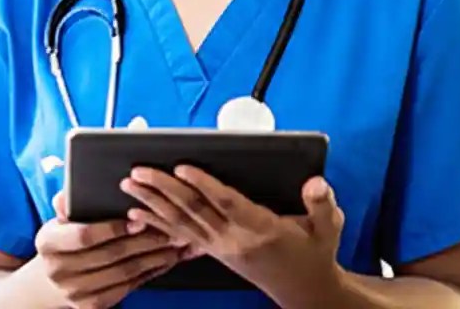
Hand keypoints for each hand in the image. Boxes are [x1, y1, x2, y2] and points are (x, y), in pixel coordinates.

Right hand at [32, 191, 192, 308]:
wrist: (54, 276)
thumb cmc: (66, 236)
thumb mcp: (61, 217)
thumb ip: (70, 202)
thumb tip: (74, 190)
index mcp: (48, 242)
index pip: (84, 235)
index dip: (113, 228)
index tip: (139, 218)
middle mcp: (57, 270)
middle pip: (109, 256)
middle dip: (143, 242)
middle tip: (169, 229)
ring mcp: (74, 292)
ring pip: (122, 274)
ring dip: (152, 258)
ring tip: (174, 243)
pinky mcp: (91, 306)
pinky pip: (127, 289)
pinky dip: (149, 274)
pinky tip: (165, 261)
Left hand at [121, 167, 346, 303]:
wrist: (305, 291)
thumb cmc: (313, 256)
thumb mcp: (329, 229)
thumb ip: (322, 204)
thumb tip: (316, 183)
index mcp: (261, 229)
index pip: (225, 203)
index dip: (202, 184)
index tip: (181, 167)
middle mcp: (235, 239)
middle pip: (193, 210)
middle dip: (163, 190)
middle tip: (139, 171)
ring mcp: (221, 247)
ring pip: (181, 222)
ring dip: (153, 203)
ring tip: (130, 186)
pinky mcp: (214, 252)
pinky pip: (179, 237)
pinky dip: (157, 224)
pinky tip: (138, 214)